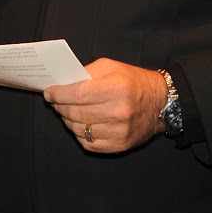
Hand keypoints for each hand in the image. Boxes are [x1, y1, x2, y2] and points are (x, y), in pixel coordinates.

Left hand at [43, 59, 167, 152]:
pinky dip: (79, 134)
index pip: (77, 94)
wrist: (162, 103)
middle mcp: (119, 112)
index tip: (49, 93)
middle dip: (60, 107)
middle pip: (76, 113)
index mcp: (116, 88)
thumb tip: (62, 84)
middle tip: (55, 101)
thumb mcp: (112, 67)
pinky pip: (89, 143)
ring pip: (80, 129)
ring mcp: (120, 131)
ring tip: (66, 112)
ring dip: (67, 120)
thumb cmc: (133, 81)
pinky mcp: (120, 145)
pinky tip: (79, 124)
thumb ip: (86, 73)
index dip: (59, 94)